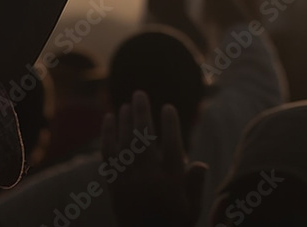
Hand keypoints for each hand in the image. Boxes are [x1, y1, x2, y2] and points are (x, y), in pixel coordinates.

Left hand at [101, 91, 206, 226]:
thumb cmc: (174, 223)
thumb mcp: (192, 208)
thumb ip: (196, 185)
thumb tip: (199, 163)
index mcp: (171, 182)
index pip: (172, 146)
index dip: (170, 124)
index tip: (168, 107)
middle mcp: (148, 179)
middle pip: (143, 140)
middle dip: (141, 114)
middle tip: (139, 94)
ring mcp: (128, 182)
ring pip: (124, 145)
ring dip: (124, 122)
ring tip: (126, 105)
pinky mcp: (113, 185)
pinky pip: (108, 156)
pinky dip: (107, 136)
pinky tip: (108, 120)